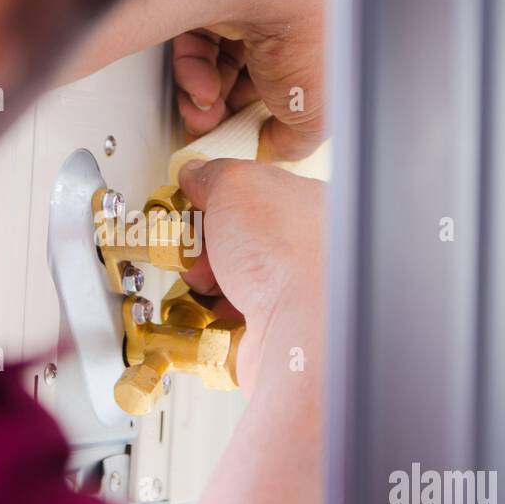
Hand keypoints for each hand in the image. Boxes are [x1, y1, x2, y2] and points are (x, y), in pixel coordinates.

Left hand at [59, 0, 326, 161]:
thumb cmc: (311, 30)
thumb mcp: (317, 111)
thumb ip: (297, 138)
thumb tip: (276, 148)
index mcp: (325, 28)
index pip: (293, 81)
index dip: (270, 114)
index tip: (251, 135)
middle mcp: (290, 4)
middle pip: (253, 71)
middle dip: (232, 109)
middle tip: (219, 130)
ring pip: (221, 58)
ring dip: (208, 97)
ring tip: (203, 115)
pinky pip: (196, 39)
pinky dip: (192, 71)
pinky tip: (198, 91)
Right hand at [175, 158, 323, 391]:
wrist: (295, 326)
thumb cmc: (285, 254)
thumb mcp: (235, 184)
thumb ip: (212, 174)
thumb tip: (195, 174)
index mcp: (309, 205)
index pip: (256, 193)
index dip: (220, 198)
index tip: (196, 203)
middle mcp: (306, 250)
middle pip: (239, 238)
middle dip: (208, 244)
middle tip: (196, 247)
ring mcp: (291, 293)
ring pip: (233, 279)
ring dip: (207, 280)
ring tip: (203, 281)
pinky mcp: (272, 329)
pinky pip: (230, 317)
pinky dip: (212, 313)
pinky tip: (211, 307)